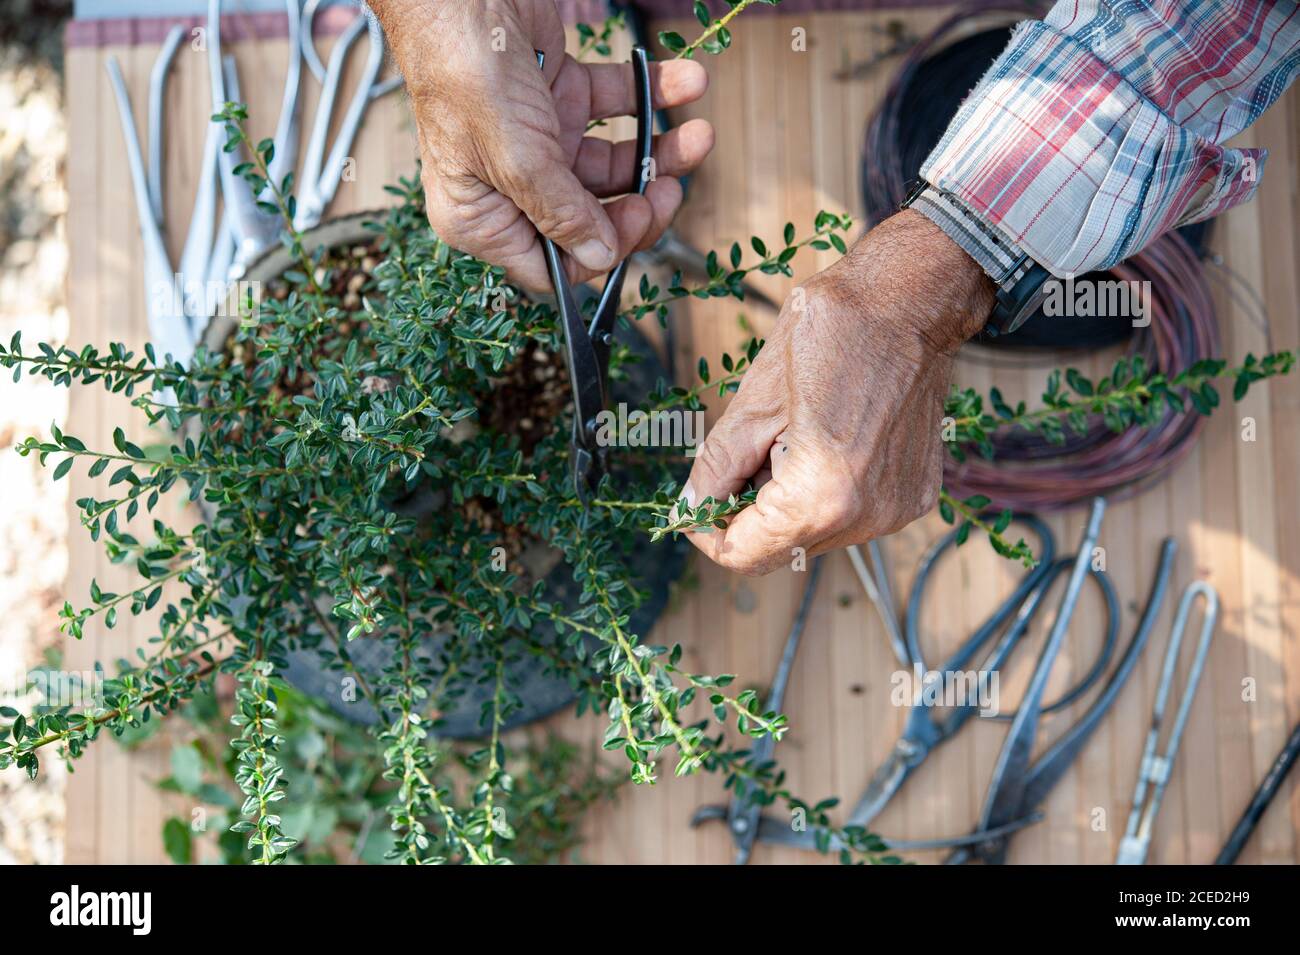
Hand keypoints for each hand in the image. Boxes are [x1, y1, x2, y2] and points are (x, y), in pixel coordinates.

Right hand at [371, 0, 714, 291]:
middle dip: (641, 203)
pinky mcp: (559, 97)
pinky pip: (615, 107)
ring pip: (612, 165)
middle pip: (592, 219)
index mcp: (483, 218)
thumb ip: (563, 214)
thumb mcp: (518, 159)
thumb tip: (601, 258)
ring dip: (660, 153)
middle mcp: (509, 186)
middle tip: (674, 185)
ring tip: (700, 134)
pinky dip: (652, 95)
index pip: (555, 264)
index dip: (604, 250)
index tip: (640, 217)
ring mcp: (537, 142)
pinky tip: (687, 83)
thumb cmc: (466, 74)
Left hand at [681, 210, 995, 574]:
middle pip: (779, 549)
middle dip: (750, 511)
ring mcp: (896, 510)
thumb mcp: (755, 398)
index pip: (744, 555)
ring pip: (814, 536)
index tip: (696, 505)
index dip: (708, 534)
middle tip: (749, 449)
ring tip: (795, 435)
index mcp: (822, 495)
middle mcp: (867, 516)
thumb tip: (690, 507)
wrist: (912, 300)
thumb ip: (717, 465)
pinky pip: (851, 516)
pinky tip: (830, 439)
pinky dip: (826, 492)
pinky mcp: (914, 497)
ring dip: (788, 501)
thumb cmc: (835, 331)